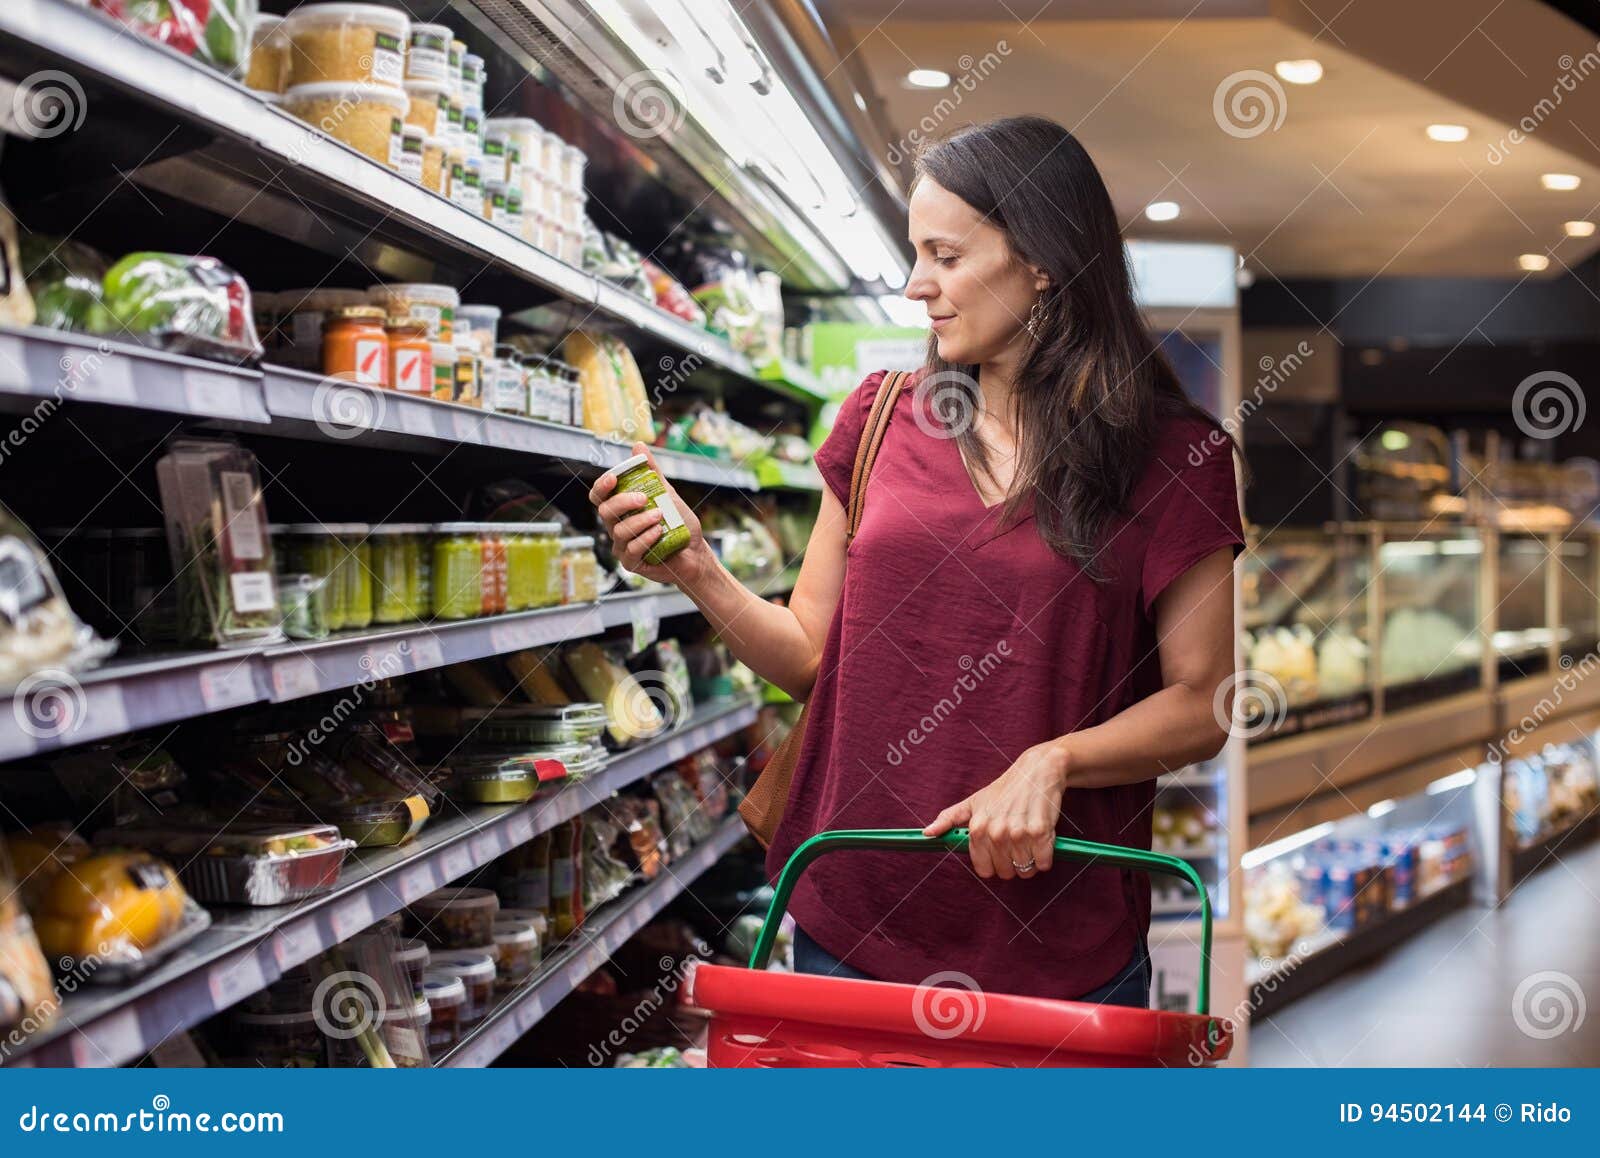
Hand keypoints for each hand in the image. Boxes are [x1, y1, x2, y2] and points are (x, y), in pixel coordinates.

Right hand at [589, 443, 711, 587]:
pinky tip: (658, 532)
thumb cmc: (679, 524)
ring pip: (619, 531)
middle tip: (644, 498)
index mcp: (620, 510)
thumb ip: (652, 473)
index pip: (599, 497)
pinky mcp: (631, 563)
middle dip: (623, 502)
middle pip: (605, 511)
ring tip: (660, 516)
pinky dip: (645, 538)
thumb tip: (638, 446)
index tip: (614, 478)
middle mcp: (616, 527)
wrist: (696, 552)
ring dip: (640, 521)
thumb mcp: (667, 494)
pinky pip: (631, 549)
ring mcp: (622, 547)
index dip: (602, 486)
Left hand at [922, 741, 1069, 879]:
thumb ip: (949, 819)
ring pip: (1025, 870)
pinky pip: (1044, 862)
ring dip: (1031, 859)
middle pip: (1006, 872)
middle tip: (1017, 842)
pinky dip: (1046, 856)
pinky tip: (1042, 838)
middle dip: (1013, 863)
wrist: (1036, 771)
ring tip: (1029, 838)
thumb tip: (928, 833)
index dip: (994, 864)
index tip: (999, 853)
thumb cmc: (1004, 790)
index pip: (984, 870)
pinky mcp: (1040, 833)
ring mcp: (1018, 834)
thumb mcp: (973, 802)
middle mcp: (996, 833)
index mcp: (977, 829)